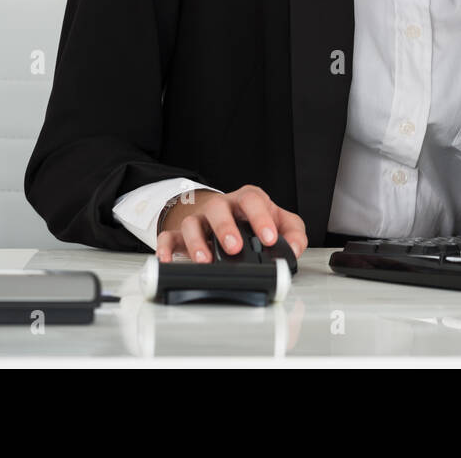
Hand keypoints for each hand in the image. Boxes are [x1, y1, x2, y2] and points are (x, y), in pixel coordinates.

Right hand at [156, 184, 306, 262]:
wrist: (225, 217)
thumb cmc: (252, 220)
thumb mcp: (279, 222)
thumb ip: (293, 234)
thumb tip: (294, 250)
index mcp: (247, 200)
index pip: (253, 200)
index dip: (261, 218)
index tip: (269, 238)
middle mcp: (222, 206)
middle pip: (218, 208)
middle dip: (226, 228)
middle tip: (235, 248)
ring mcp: (200, 219)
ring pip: (192, 223)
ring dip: (197, 242)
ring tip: (205, 260)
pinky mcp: (181, 234)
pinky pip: (168, 237)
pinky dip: (165, 248)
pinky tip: (169, 260)